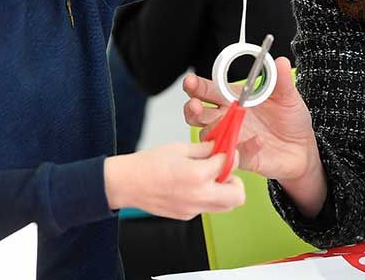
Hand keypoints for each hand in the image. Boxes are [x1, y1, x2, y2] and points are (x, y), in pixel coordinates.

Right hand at [103, 142, 244, 219]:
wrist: (127, 184)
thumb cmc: (148, 164)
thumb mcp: (180, 148)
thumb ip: (204, 149)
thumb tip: (219, 147)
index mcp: (198, 175)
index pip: (229, 164)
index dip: (229, 154)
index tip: (226, 150)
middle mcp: (199, 196)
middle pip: (237, 195)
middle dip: (235, 179)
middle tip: (223, 169)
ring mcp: (193, 209)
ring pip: (225, 206)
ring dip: (224, 191)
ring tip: (209, 177)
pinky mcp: (187, 216)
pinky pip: (208, 208)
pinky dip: (207, 196)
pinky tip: (192, 185)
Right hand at [183, 57, 318, 183]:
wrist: (303, 147)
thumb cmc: (290, 119)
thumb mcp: (288, 96)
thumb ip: (281, 80)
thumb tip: (280, 61)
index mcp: (234, 98)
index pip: (208, 90)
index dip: (197, 86)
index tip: (191, 82)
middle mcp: (227, 118)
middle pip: (198, 113)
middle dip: (193, 108)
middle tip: (195, 105)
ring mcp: (232, 138)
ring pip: (207, 135)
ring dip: (211, 129)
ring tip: (221, 122)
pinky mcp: (241, 157)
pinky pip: (234, 154)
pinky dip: (244, 147)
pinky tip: (258, 140)